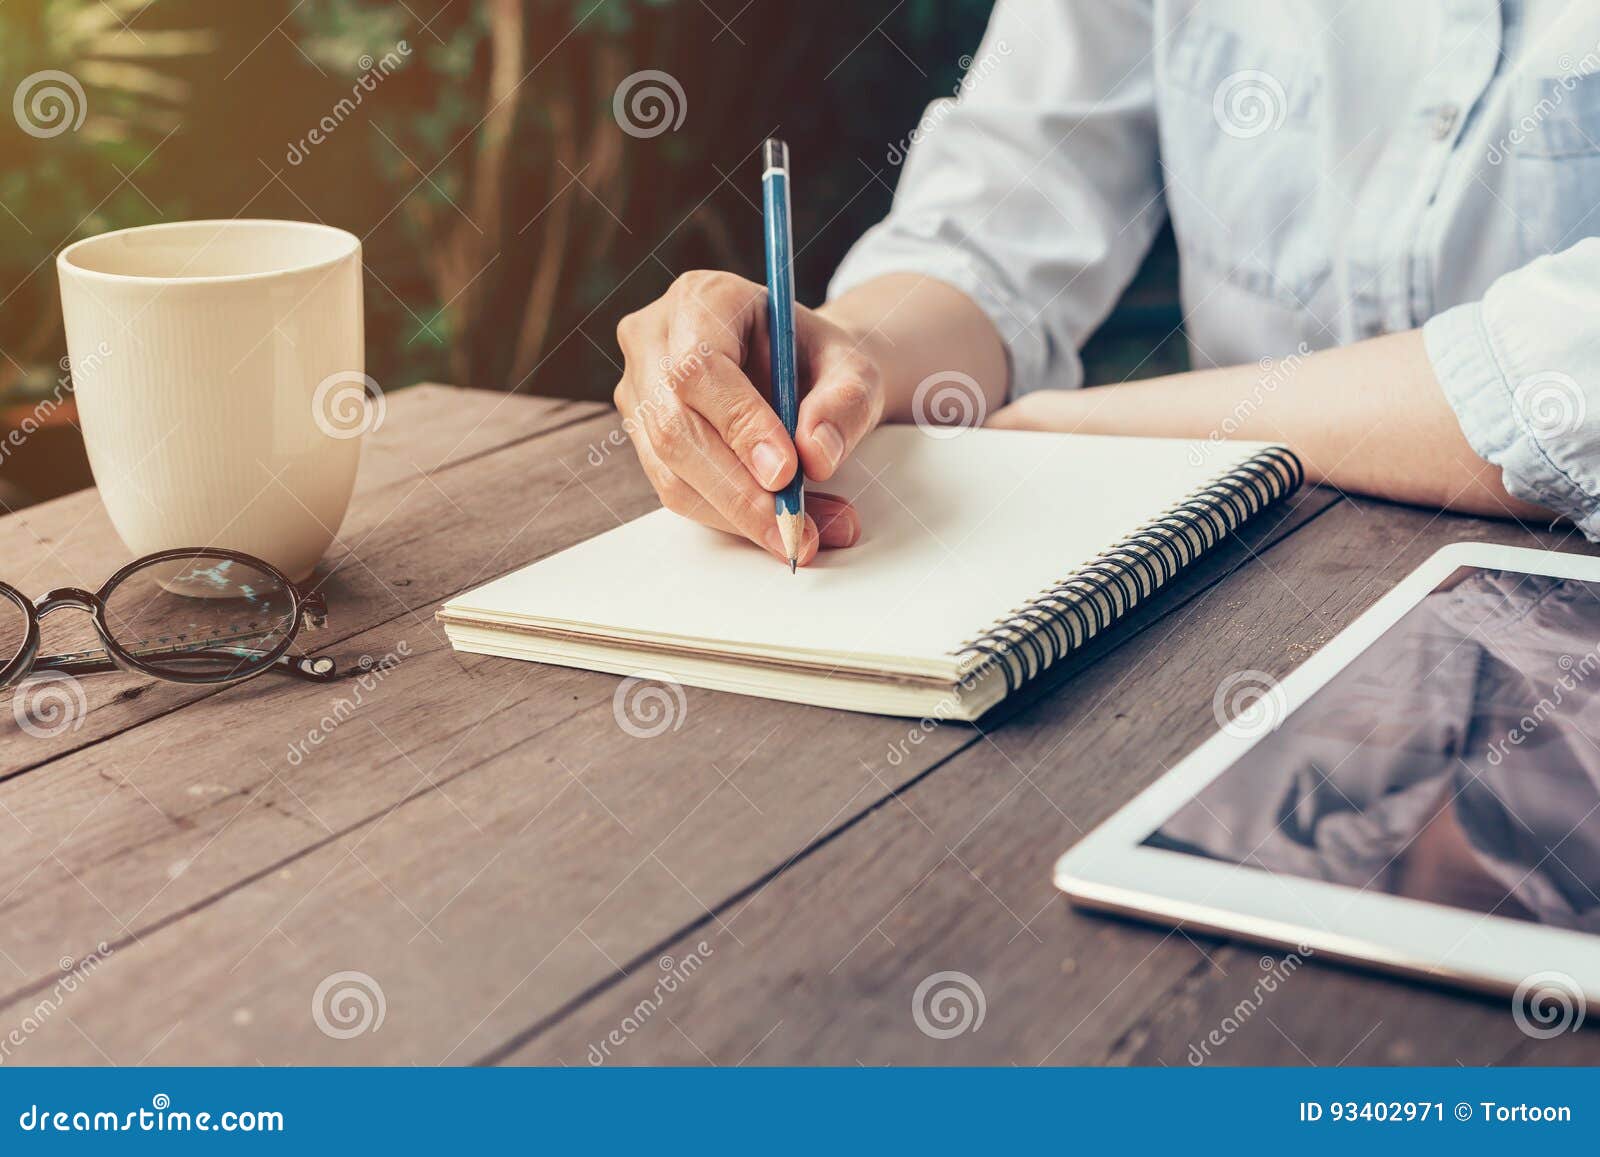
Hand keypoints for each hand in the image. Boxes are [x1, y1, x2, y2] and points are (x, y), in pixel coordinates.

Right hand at [614, 271, 882, 564]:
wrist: (802, 370)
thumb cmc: (821, 361)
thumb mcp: (855, 369)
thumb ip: (845, 403)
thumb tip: (817, 455)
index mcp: (703, 297)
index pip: (700, 366)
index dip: (740, 424)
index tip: (787, 473)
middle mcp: (655, 338)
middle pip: (676, 426)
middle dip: (739, 490)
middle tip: (796, 527)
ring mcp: (639, 389)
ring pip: (671, 470)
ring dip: (739, 515)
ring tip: (806, 533)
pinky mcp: (643, 436)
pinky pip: (677, 490)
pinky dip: (730, 519)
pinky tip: (777, 527)